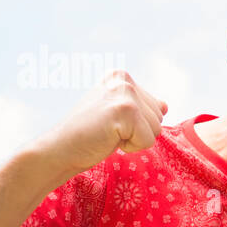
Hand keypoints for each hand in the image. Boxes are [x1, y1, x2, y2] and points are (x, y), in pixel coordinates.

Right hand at [38, 70, 167, 176]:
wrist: (60, 149)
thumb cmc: (89, 134)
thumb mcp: (118, 115)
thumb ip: (142, 108)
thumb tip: (165, 106)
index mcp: (121, 77)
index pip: (157, 108)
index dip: (136, 125)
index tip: (110, 123)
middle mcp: (123, 79)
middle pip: (159, 118)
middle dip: (137, 132)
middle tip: (108, 130)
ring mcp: (124, 93)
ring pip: (156, 130)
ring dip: (134, 140)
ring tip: (108, 133)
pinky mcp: (125, 110)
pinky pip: (148, 141)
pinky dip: (130, 147)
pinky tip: (108, 139)